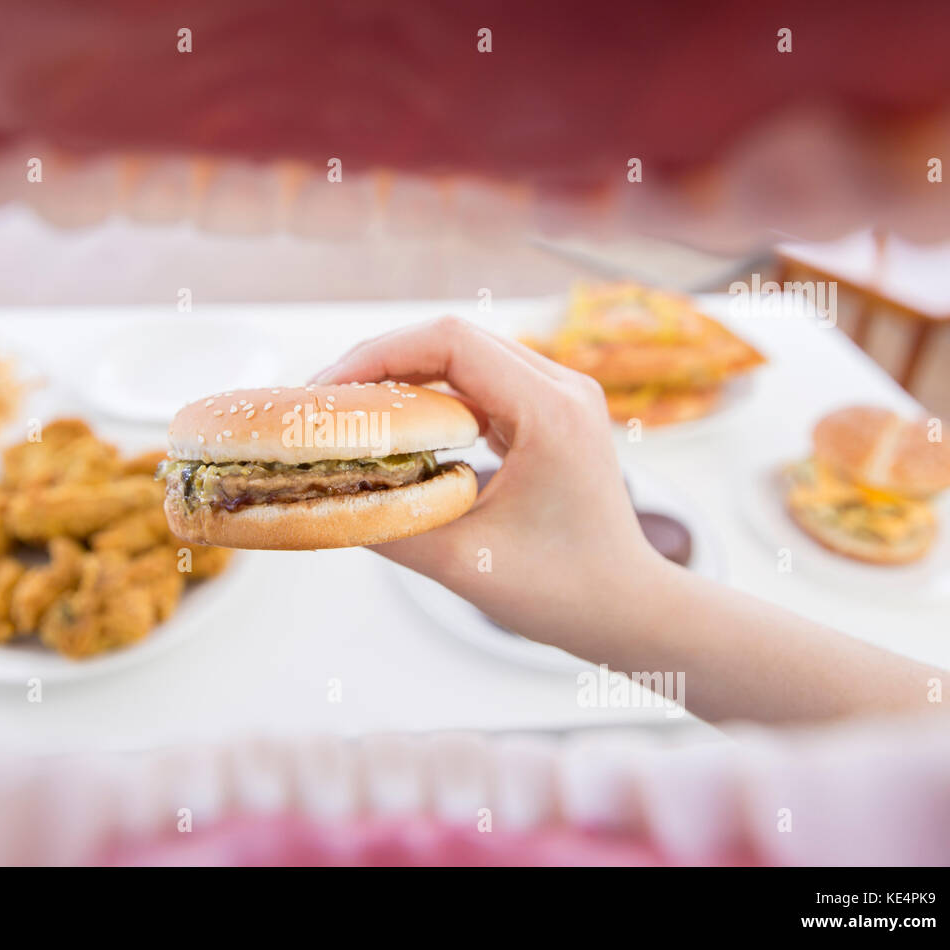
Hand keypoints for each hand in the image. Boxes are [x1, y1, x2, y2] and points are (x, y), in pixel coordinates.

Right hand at [313, 316, 666, 644]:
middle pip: (452, 339)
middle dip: (380, 363)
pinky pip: (479, 384)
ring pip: (463, 357)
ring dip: (403, 377)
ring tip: (350, 412)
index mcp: (551, 411)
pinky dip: (431, 398)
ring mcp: (559, 397)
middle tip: (324, 404)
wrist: (628, 609)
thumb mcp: (463, 564)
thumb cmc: (563, 593)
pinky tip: (395, 428)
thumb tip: (322, 495)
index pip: (450, 342)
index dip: (377, 356)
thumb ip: (389, 526)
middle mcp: (562, 388)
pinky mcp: (549, 415)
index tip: (328, 393)